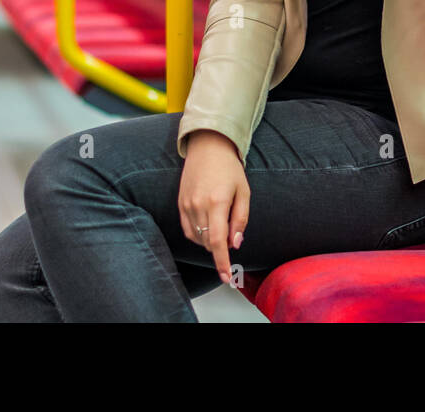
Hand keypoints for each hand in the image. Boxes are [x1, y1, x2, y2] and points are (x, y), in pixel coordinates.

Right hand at [179, 130, 249, 286]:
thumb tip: (236, 244)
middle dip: (221, 246)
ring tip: (220, 221)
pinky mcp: (180, 204)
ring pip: (197, 238)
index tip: (227, 277)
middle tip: (231, 231)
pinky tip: (207, 225)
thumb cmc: (229, 169)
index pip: (218, 242)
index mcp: (217, 203)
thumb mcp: (243, 192)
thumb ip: (240, 219)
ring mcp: (186, 205)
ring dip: (210, 240)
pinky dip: (198, 235)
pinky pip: (187, 230)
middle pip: (208, 242)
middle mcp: (198, 205)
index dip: (222, 262)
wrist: (208, 147)